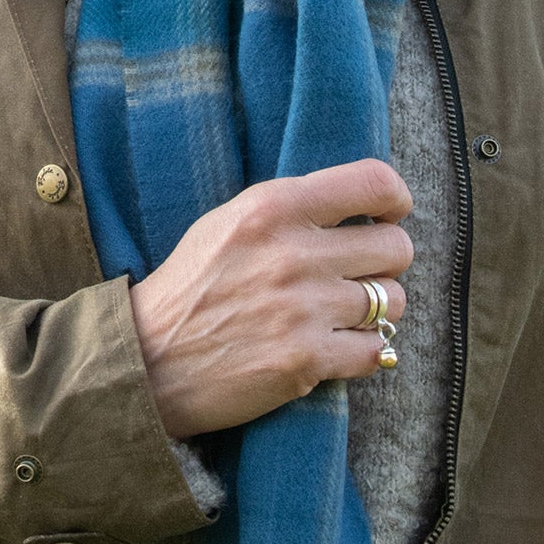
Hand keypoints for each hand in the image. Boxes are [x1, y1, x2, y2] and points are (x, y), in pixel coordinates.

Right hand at [128, 159, 413, 439]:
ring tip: (340, 314)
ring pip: (395, 301)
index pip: (374, 183)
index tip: (388, 216)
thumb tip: (361, 207)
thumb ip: (289, 208)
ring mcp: (304, 309)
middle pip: (396, 247)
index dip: (395, 200)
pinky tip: (335, 347)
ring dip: (377, 310)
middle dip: (386, 263)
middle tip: (358, 275)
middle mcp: (293, 253)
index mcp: (272, 207)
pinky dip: (364, 351)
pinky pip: (378, 350)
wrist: (147, 359)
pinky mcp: (307, 360)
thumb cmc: (190, 287)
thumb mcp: (228, 221)